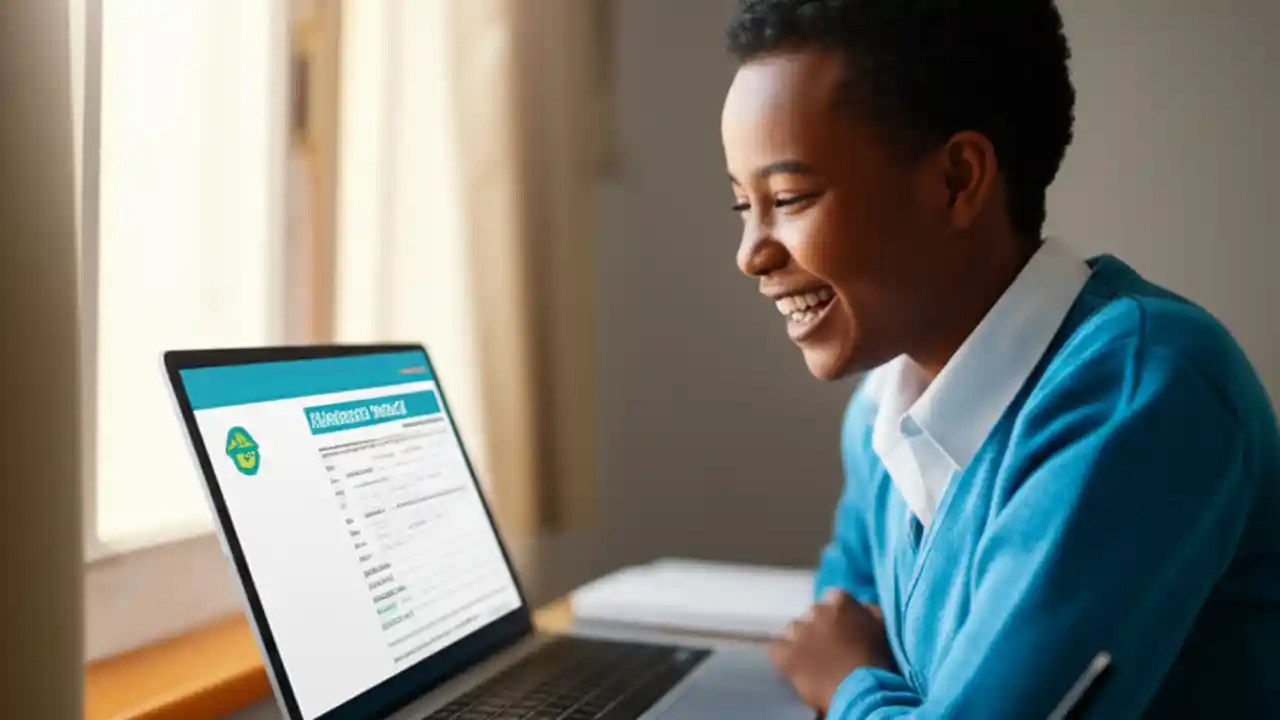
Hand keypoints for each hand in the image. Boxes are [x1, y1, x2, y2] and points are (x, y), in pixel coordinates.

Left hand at [770, 590, 894, 712]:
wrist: (861, 690)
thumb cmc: (877, 661)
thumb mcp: (882, 628)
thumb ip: (870, 610)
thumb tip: (862, 605)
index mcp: (840, 601)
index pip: (833, 600)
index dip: (837, 617)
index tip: (842, 631)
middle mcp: (816, 611)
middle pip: (812, 615)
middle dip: (818, 628)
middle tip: (829, 649)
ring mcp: (798, 632)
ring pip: (793, 631)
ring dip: (801, 642)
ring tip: (812, 661)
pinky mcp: (784, 653)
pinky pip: (777, 650)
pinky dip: (784, 658)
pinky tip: (795, 668)